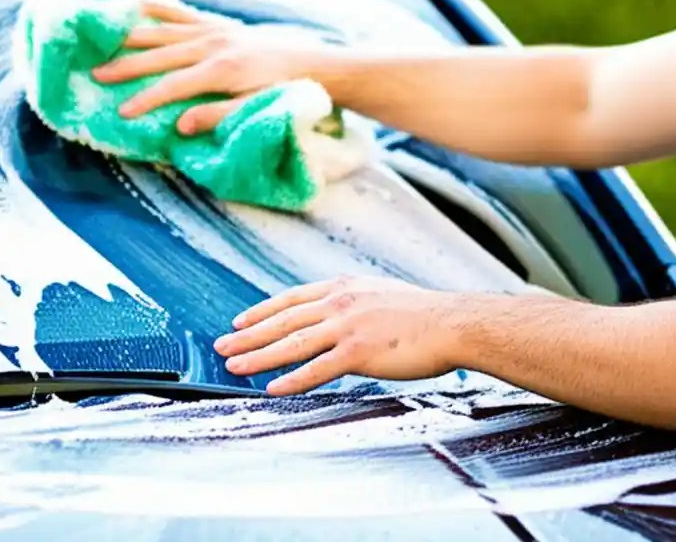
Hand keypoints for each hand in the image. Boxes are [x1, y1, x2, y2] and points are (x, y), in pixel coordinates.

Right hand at [91, 0, 336, 132]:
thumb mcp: (255, 110)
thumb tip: (181, 126)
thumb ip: (217, 116)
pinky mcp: (216, 23)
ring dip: (131, 37)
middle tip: (94, 74)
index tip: (121, 112)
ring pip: (163, 30)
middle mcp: (213, 44)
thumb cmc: (283, 91)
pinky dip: (155, 7)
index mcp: (221, 70)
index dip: (146, 99)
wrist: (310, 62)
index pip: (174, 86)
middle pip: (160, 54)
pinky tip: (132, 2)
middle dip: (126, 65)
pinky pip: (179, 11)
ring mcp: (213, 29)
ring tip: (102, 45)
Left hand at [213, 275, 466, 394]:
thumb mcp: (381, 294)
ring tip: (233, 367)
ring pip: (292, 343)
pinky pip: (316, 369)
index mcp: (344, 287)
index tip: (240, 322)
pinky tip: (272, 388)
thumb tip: (338, 314)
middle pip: (283, 320)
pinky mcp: (359, 352)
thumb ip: (354, 303)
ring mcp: (348, 326)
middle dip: (248, 335)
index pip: (291, 299)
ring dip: (258, 356)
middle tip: (222, 346)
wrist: (453, 322)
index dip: (262, 311)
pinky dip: (291, 379)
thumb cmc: (424, 314)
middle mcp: (340, 302)